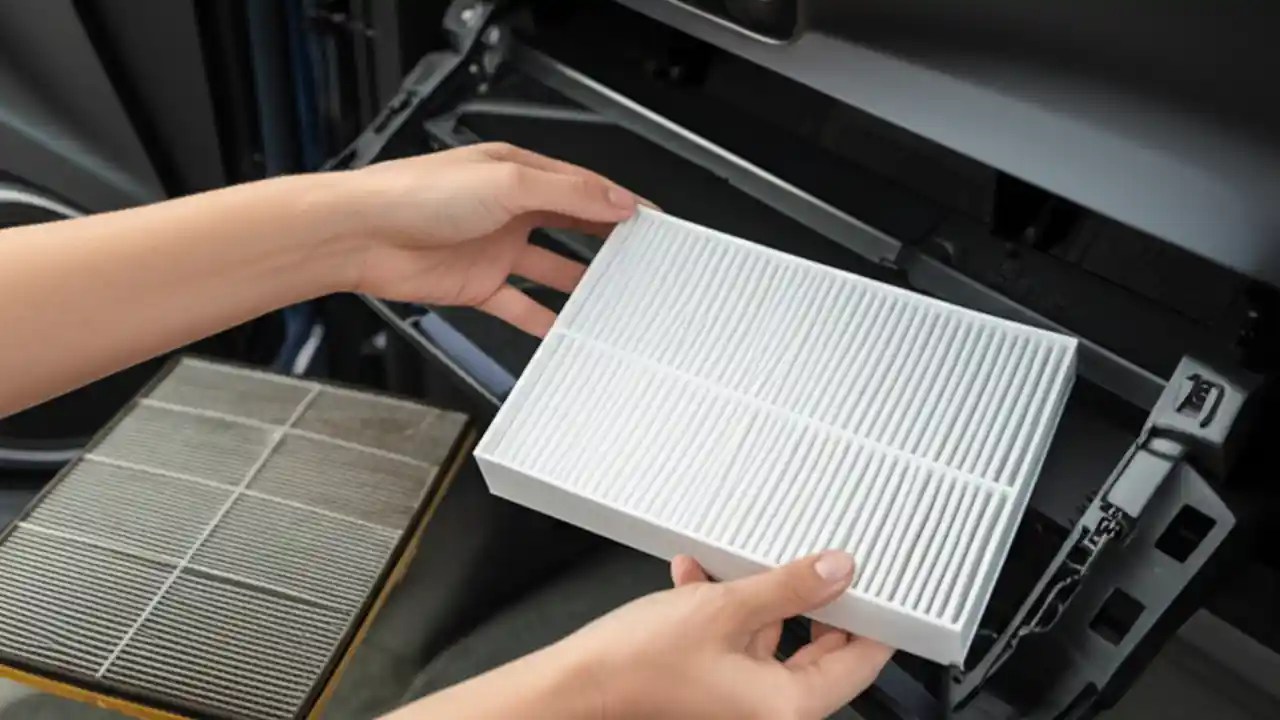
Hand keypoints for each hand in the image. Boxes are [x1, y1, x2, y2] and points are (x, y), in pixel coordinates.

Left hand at [327, 143, 641, 335]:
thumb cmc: (417, 194)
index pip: (582, 186)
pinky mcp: (477, 283)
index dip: (618, 202)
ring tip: (615, 296)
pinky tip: (565, 330)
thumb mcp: (506, 183)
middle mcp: (508, 207)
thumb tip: (615, 201)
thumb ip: (566, 194)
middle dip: (606, 239)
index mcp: (517, 171)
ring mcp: (494, 247)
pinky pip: (519, 305)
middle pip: (570, 224)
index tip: (651, 221)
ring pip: (551, 266)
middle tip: (642, 257)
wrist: (361, 235)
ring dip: (580, 281)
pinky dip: (542, 319)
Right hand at [558, 551, 893, 718]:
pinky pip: (738, 644)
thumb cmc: (639, 666)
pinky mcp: (713, 687)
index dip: (874, 618)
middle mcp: (769, 712)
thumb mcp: (725, 608)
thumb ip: (789, 587)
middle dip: (816, 602)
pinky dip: (727, 611)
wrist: (577, 687)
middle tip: (821, 562)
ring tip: (743, 562)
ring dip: (761, 598)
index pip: (860, 663)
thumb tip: (838, 571)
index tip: (878, 584)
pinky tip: (698, 577)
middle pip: (821, 652)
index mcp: (787, 707)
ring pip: (774, 641)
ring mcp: (740, 702)